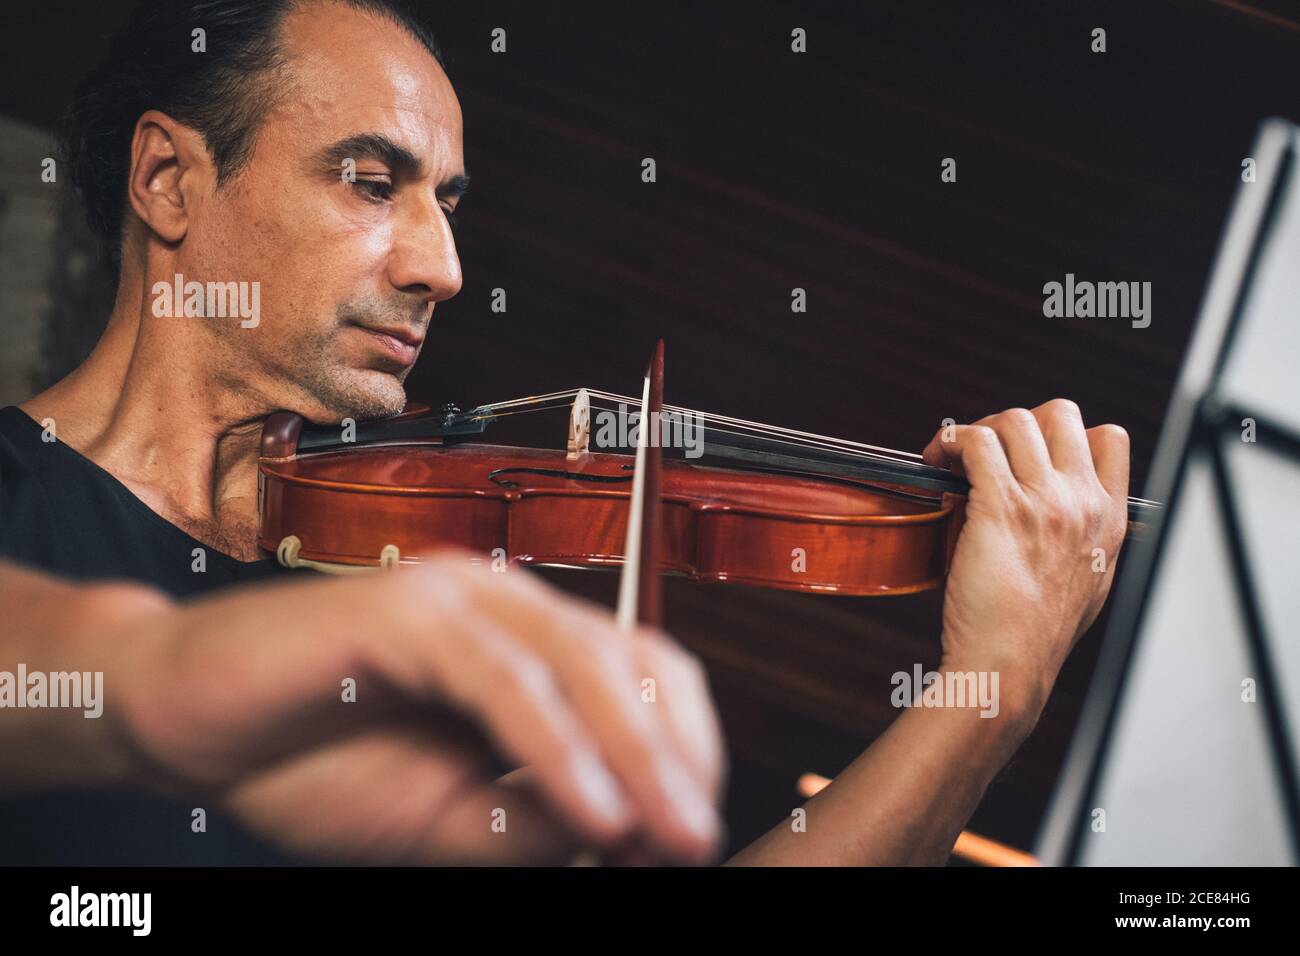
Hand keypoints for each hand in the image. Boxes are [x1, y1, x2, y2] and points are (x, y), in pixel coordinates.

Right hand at [103, 552, 724, 863]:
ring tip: (659, 836)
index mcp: (525, 642)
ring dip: (633, 754)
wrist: (182, 723)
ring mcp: (454, 600)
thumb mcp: (445, 822)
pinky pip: (501, 677)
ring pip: (581, 659)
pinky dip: (554, 746)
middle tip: (694, 841)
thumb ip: (533, 819)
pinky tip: (590, 811)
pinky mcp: (401, 613)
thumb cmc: (310, 764)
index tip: (691, 833)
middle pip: (633, 660)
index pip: (645, 675)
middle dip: (675, 758)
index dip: (683, 750)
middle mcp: (503, 606)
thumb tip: (628, 833)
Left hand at [921, 399, 1129, 723]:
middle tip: (985, 451)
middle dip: (1017, 422)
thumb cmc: (1032, 637)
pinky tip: (938, 458)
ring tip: (952, 456)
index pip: (1110, 439)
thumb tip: (1053, 513)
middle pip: (1061, 415)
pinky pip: (976, 441)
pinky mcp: (1000, 507)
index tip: (1030, 453)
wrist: (1007, 670)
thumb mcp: (1086, 584)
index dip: (1066, 433)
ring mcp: (1044, 502)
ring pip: (1014, 421)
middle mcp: (1083, 503)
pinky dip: (951, 440)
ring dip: (977, 429)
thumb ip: (1080, 541)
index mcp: (1108, 520)